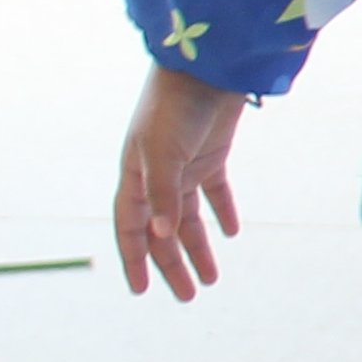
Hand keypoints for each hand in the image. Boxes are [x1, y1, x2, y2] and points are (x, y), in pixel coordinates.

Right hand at [114, 64, 250, 301]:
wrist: (207, 65)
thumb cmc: (176, 106)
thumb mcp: (165, 152)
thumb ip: (164, 194)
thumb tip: (163, 236)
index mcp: (136, 175)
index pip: (130, 227)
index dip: (135, 259)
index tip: (141, 291)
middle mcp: (157, 175)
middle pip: (162, 230)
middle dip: (172, 264)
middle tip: (188, 296)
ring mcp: (184, 165)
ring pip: (189, 218)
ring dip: (199, 247)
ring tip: (211, 279)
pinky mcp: (212, 154)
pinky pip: (215, 192)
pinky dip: (222, 212)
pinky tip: (232, 233)